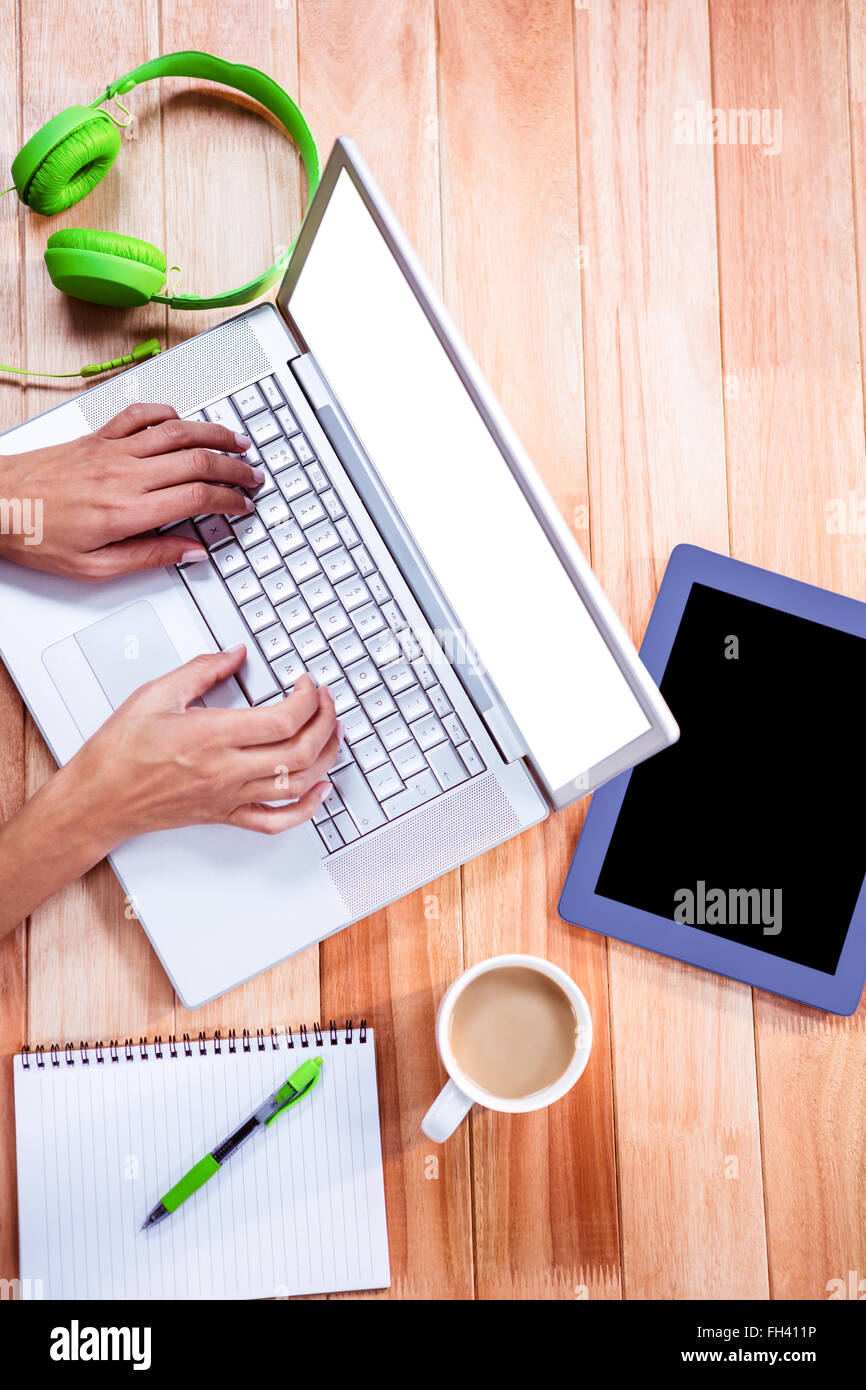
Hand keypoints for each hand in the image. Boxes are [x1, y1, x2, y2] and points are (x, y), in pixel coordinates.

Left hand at [0, 402, 263, 579]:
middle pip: (197, 460)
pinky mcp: (98, 437)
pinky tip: (183, 422)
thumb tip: (191, 552)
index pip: (197, 499)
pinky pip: (141, 415)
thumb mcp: (95, 568)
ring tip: (238, 441)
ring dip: (214, 434)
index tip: (243, 508)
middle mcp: (124, 474)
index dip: (229, 501)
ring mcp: (112, 450)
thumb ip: (150, 557)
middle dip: (234, 468)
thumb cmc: (36, 536)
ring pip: (177, 431)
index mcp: (127, 510)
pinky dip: (169, 414)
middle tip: (254, 477)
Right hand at [60, 654, 338, 846]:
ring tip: (330, 733)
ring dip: (325, 757)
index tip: (308, 683)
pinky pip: (277, 821)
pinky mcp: (225, 815)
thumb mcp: (156, 693)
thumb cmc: (120, 750)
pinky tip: (318, 789)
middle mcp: (226, 770)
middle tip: (326, 701)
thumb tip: (235, 654)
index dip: (309, 699)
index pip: (283, 720)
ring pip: (297, 784)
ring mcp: (229, 796)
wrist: (99, 798)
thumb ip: (203, 670)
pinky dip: (307, 809)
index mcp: (211, 735)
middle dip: (326, 721)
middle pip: (300, 751)